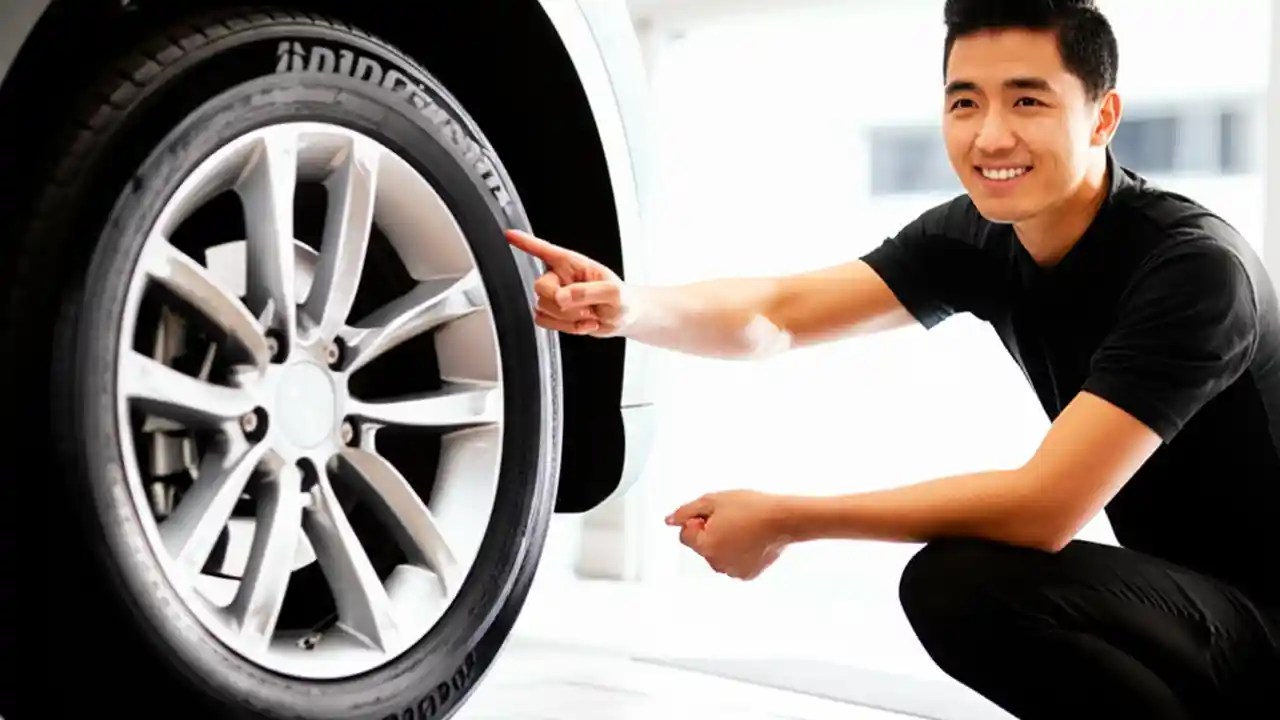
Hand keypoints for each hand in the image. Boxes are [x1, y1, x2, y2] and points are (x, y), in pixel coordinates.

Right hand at [505, 229, 636, 336]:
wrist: (623, 318)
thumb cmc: (622, 299)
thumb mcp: (613, 293)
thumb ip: (587, 292)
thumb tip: (562, 297)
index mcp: (573, 263)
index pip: (545, 250)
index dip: (525, 242)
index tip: (508, 234)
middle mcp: (561, 277)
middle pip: (540, 286)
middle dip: (560, 302)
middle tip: (585, 308)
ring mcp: (556, 296)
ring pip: (542, 307)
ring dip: (568, 318)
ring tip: (590, 315)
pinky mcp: (555, 313)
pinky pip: (545, 321)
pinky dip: (566, 328)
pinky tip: (584, 324)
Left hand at [665, 490, 794, 580]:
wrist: (783, 519)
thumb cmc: (751, 507)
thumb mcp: (713, 500)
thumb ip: (686, 511)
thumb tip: (670, 520)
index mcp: (704, 546)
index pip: (685, 534)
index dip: (698, 521)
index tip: (715, 514)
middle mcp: (716, 563)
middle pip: (701, 546)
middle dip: (709, 532)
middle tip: (731, 518)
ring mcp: (732, 571)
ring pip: (718, 555)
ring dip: (724, 543)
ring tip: (743, 528)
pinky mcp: (747, 574)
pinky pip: (734, 562)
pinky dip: (738, 552)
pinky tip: (751, 539)